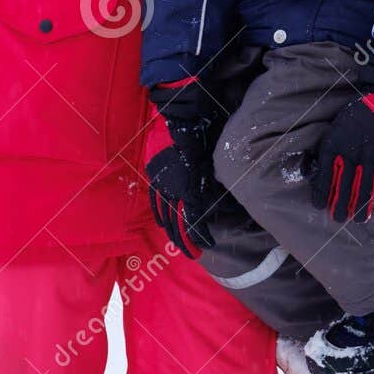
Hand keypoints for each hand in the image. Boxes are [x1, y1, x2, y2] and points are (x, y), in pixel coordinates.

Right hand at [145, 115, 225, 258]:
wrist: (184, 120)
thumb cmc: (204, 141)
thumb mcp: (213, 167)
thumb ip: (211, 189)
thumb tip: (219, 206)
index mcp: (188, 190)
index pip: (193, 222)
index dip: (200, 236)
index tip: (208, 245)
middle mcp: (173, 191)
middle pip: (176, 224)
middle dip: (185, 241)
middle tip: (193, 253)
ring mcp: (162, 184)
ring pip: (164, 215)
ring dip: (172, 231)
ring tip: (179, 243)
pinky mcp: (155, 176)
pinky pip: (155, 201)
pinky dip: (159, 214)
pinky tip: (162, 223)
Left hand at [314, 66, 373, 222]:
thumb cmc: (354, 117)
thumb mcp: (334, 129)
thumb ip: (328, 151)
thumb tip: (318, 173)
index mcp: (335, 143)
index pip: (325, 174)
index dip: (322, 192)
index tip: (320, 207)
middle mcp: (353, 151)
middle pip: (345, 185)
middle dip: (341, 205)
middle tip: (338, 219)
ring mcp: (373, 154)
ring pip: (365, 186)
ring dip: (361, 206)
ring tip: (357, 219)